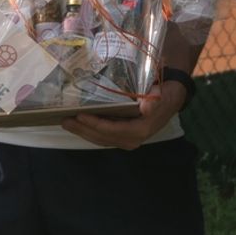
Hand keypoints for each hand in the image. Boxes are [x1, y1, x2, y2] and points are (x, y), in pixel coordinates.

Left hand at [60, 80, 187, 149]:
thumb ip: (153, 100)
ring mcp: (127, 140)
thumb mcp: (161, 94)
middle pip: (102, 137)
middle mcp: (132, 139)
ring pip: (100, 139)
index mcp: (140, 130)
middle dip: (82, 129)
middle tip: (65, 120)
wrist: (170, 100)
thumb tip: (146, 108)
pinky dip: (90, 131)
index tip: (80, 116)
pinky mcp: (123, 137)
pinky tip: (79, 125)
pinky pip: (103, 137)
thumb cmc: (163, 95)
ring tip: (67, 122)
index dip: (95, 124)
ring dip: (83, 132)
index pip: (112, 129)